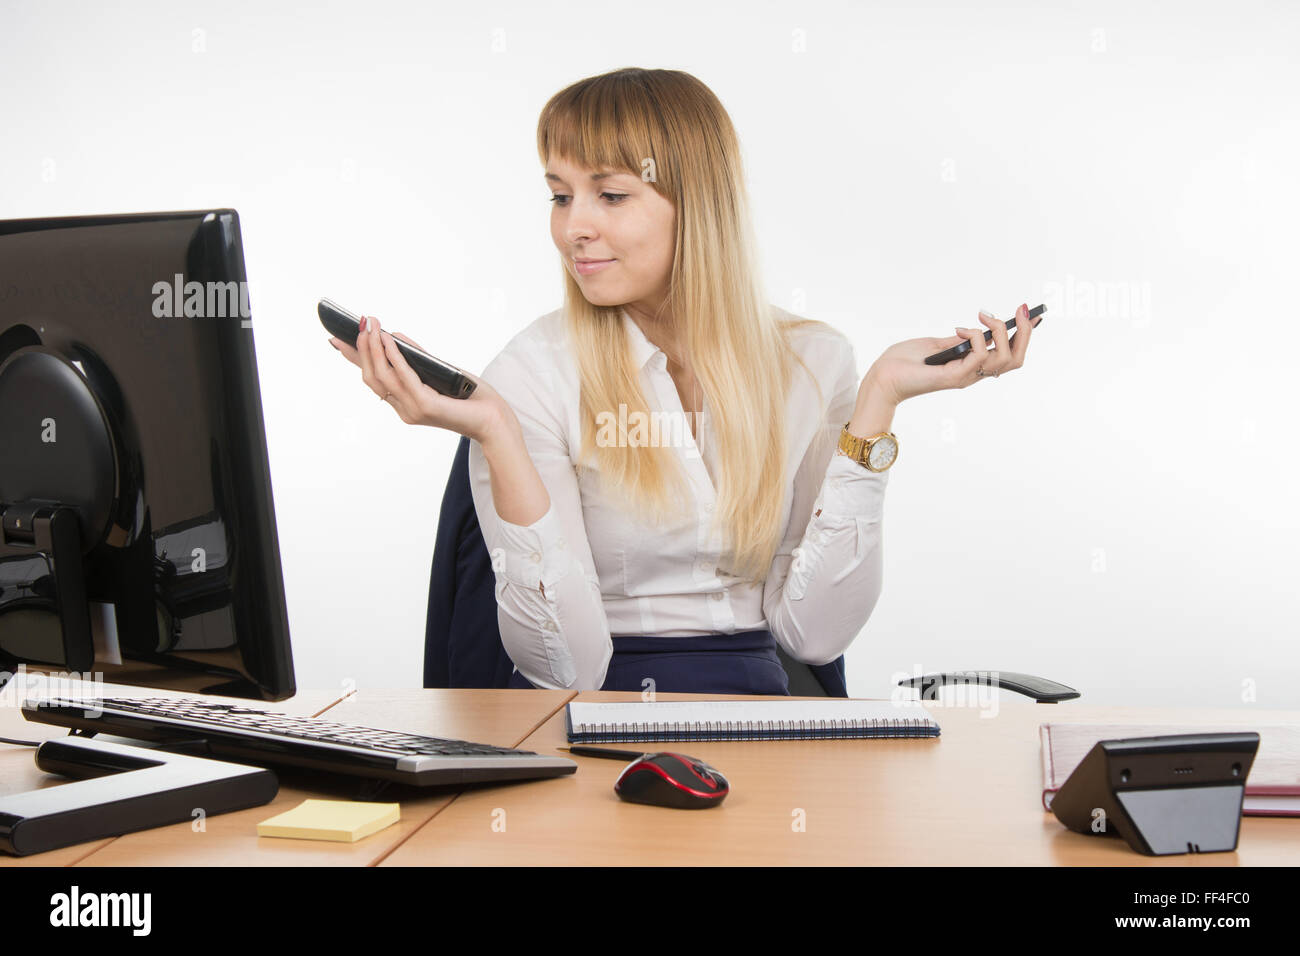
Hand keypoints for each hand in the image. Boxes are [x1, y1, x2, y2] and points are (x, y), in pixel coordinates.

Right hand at [328, 315, 516, 445]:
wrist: (494, 420)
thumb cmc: (470, 397)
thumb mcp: (438, 371)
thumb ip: (417, 357)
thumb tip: (395, 336)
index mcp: (404, 403)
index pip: (372, 378)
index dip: (354, 358)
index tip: (336, 339)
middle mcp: (404, 409)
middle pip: (371, 377)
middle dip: (362, 348)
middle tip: (359, 323)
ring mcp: (412, 410)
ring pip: (382, 376)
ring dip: (374, 347)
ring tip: (371, 325)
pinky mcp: (425, 406)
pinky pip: (403, 377)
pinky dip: (394, 356)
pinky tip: (389, 340)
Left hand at [862, 303, 1036, 405]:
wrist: (883, 377)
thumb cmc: (904, 362)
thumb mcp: (937, 345)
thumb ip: (958, 341)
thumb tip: (978, 328)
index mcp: (971, 366)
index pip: (1009, 355)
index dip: (1025, 336)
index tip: (1033, 314)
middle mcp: (973, 374)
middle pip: (1015, 359)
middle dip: (1024, 332)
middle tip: (1018, 309)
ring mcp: (965, 376)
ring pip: (1004, 357)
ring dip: (998, 330)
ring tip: (981, 316)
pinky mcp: (954, 377)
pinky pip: (980, 355)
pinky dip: (976, 336)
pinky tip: (960, 329)